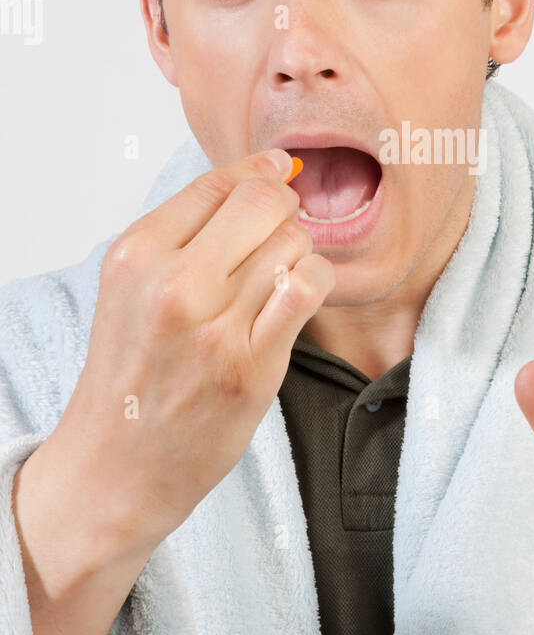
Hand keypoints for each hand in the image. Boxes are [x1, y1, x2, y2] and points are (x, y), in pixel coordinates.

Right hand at [38, 148, 334, 553]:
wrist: (119, 463)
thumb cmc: (133, 370)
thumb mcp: (132, 286)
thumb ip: (188, 230)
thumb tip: (266, 171)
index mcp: (137, 254)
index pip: (217, 182)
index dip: (259, 173)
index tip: (277, 175)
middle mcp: (173, 284)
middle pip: (263, 202)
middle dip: (282, 209)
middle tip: (277, 234)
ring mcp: (215, 327)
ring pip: (294, 243)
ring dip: (297, 254)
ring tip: (274, 281)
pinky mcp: (252, 365)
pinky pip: (309, 288)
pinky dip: (314, 282)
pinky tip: (294, 301)